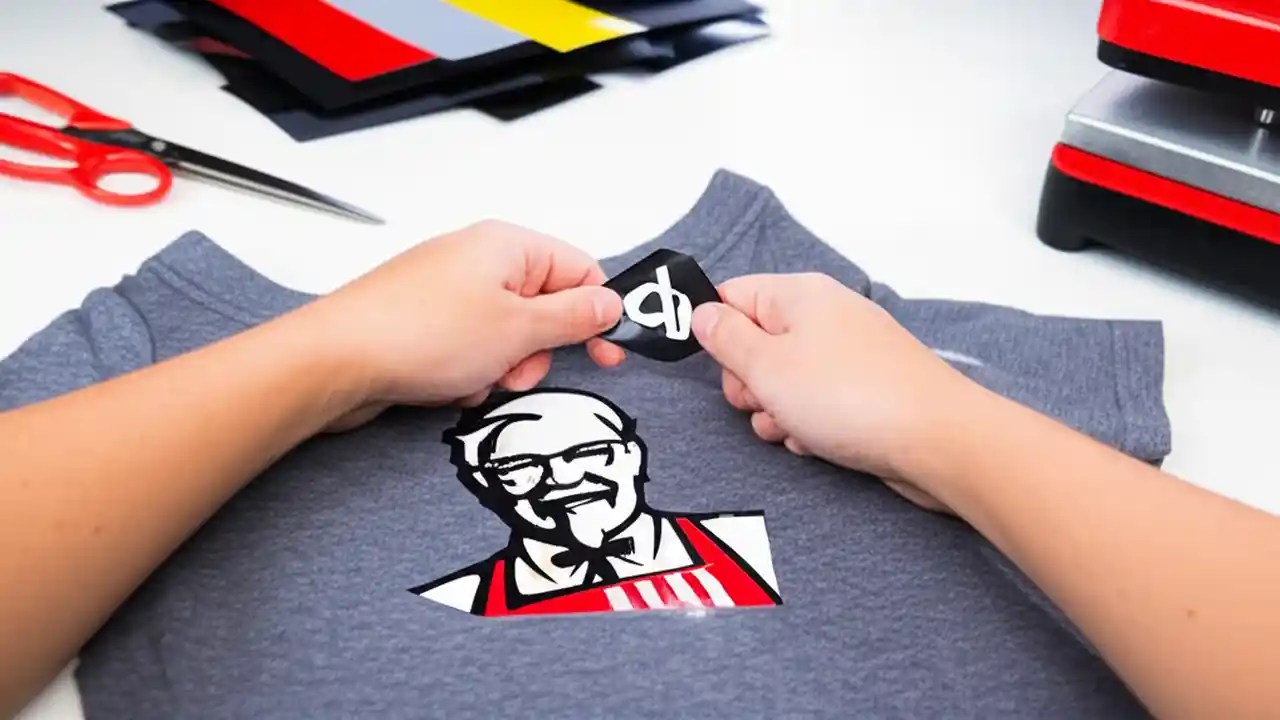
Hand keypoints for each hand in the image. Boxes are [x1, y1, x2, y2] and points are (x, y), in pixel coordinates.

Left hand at [300, 221, 624, 429]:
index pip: (579, 271)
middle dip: (538, 350)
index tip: (606, 353)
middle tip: (517, 369)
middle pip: (543, 308)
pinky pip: (472, 350)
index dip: (597, 314)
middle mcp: (478, 260)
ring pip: (508, 337)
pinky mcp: (425, 322)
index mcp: (507, 245)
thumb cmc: (419, 333)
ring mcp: (449, 291)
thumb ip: (573, 317)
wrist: (335, 360)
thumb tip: (610, 303)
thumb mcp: (519, 330)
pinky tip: (446, 383)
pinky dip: (470, 373)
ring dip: (502, 368)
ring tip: (473, 377)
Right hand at [690, 273, 975, 511]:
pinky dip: (809, 425)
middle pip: (757, 343)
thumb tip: (702, 313)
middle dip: (748, 382)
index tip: (714, 366)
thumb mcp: (766, 366)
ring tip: (795, 428)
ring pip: (785, 381)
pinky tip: (818, 441)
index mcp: (799, 295)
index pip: (733, 296)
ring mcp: (849, 353)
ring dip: (776, 412)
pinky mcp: (866, 389)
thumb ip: (725, 338)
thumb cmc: (850, 397)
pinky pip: (817, 403)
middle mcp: (826, 316)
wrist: (936, 439)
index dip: (715, 333)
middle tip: (762, 401)